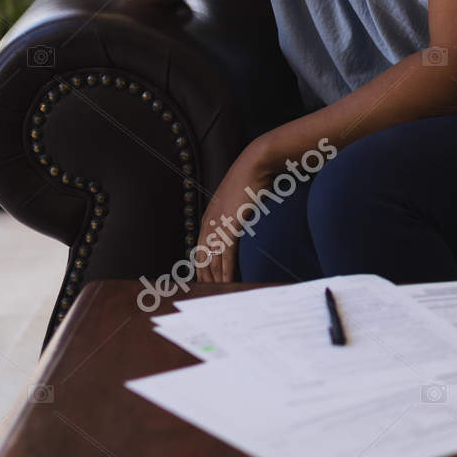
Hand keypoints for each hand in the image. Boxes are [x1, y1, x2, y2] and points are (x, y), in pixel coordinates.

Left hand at [193, 143, 273, 283]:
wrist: (256, 163)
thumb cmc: (251, 179)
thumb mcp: (238, 198)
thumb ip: (236, 212)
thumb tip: (242, 219)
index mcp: (209, 216)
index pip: (200, 249)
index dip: (202, 266)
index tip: (205, 280)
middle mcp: (209, 221)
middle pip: (202, 257)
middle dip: (205, 276)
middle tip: (209, 293)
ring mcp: (218, 223)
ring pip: (213, 259)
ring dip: (216, 277)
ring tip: (220, 292)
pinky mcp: (230, 224)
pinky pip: (226, 254)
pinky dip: (227, 270)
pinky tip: (229, 281)